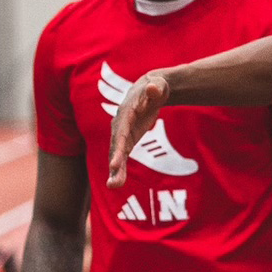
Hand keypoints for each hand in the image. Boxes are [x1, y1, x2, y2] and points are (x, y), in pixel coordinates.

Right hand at [107, 71, 169, 187]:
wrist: (150, 88)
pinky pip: (122, 155)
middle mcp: (120, 124)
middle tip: (112, 182)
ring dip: (115, 170)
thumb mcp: (159, 85)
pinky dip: (119, 169)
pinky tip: (116, 183)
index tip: (114, 163)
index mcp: (127, 112)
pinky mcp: (127, 139)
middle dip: (114, 163)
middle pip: (116, 146)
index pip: (122, 131)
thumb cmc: (156, 86)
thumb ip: (155, 88)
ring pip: (116, 153)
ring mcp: (122, 133)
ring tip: (113, 186)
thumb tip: (152, 88)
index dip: (118, 147)